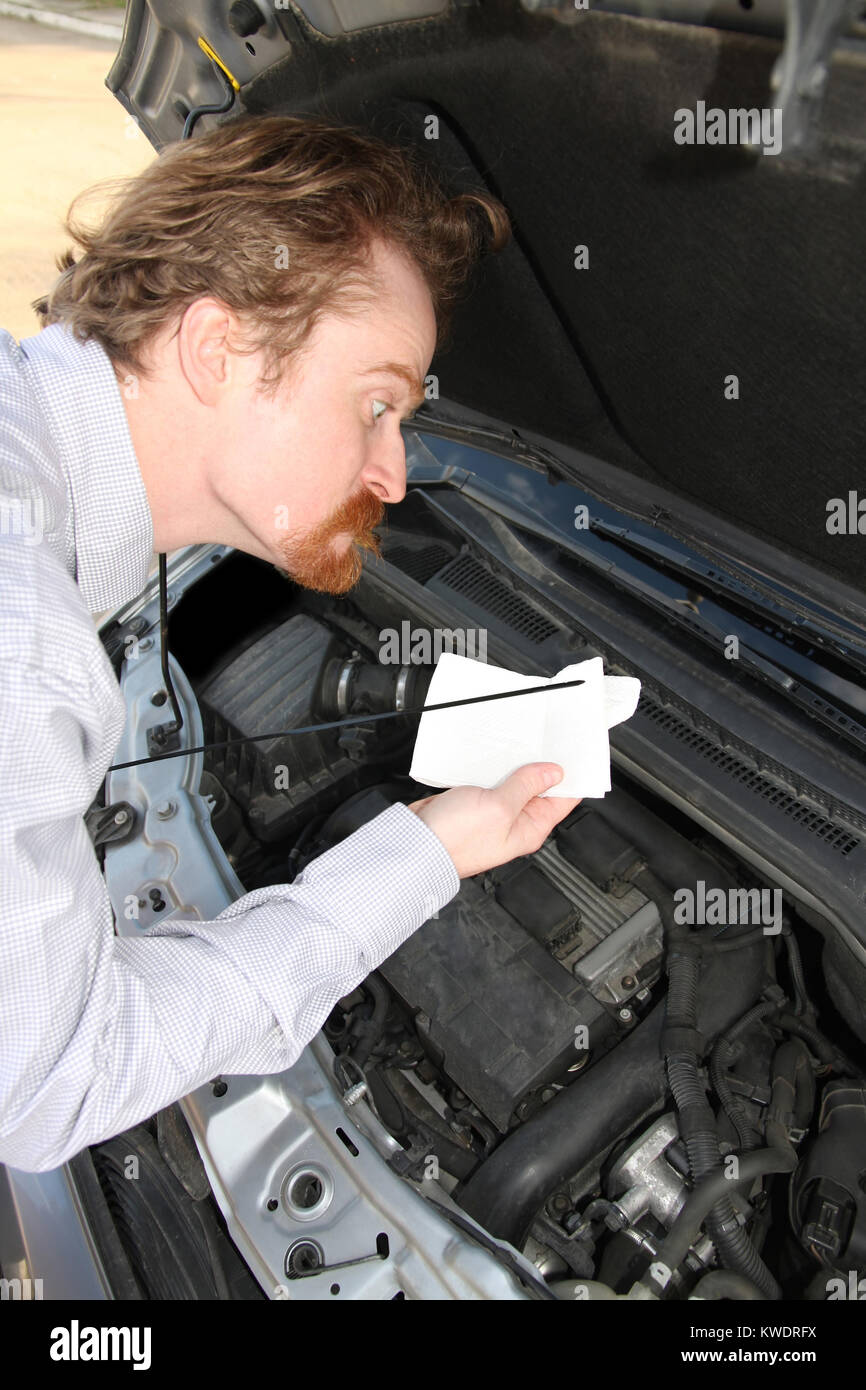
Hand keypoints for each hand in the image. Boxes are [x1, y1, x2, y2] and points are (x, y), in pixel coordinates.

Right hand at [408, 763, 578, 878]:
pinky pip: (493, 782)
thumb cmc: (456, 839)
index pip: (563, 801)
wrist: (419, 843)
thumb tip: (552, 773)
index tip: (576, 755)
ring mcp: (494, 813)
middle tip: (549, 744)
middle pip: (541, 790)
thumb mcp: (500, 807)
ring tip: (521, 747)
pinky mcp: (475, 804)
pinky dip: (496, 769)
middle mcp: (515, 823)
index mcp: (530, 829)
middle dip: (545, 768)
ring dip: (517, 766)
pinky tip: (496, 757)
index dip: (572, 777)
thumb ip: (527, 786)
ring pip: (515, 783)